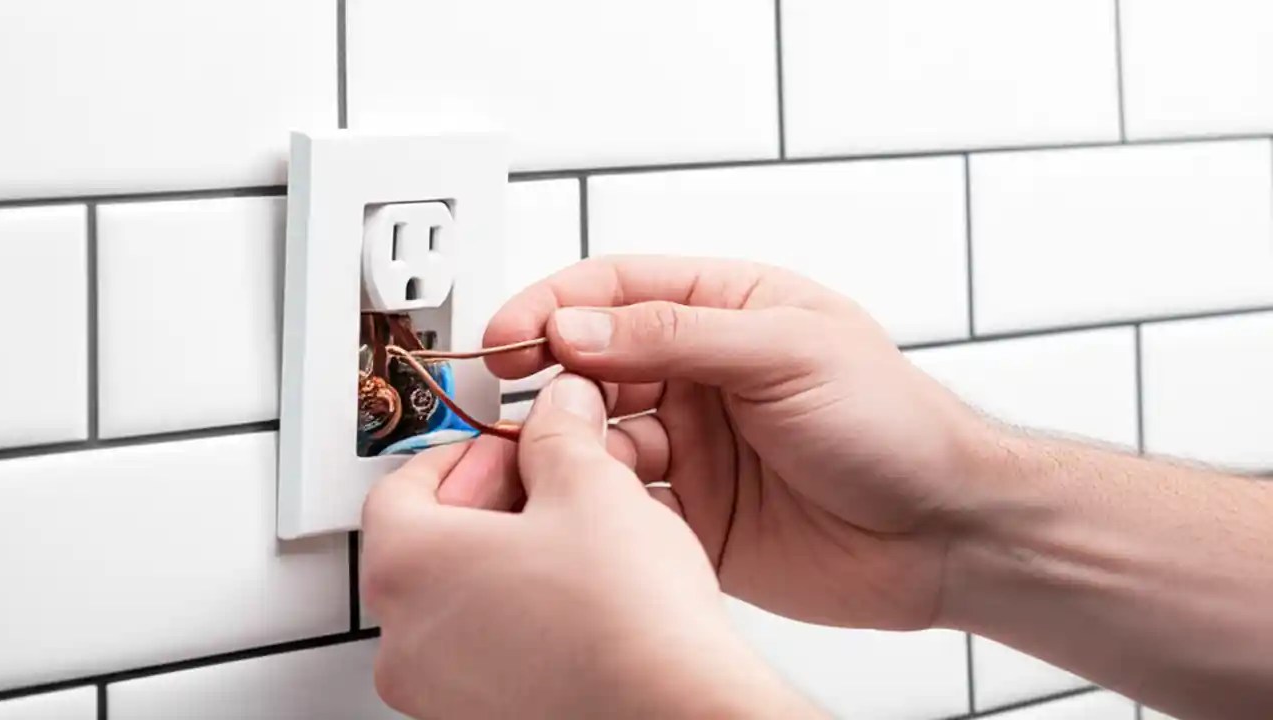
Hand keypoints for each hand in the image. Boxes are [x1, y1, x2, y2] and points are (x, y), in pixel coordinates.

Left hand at [361, 374, 815, 718]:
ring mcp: (439, 691)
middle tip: (544, 479)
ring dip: (505, 559)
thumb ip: (560, 433)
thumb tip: (559, 410)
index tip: (506, 443)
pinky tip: (580, 598)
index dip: (463, 451)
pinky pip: (484, 651)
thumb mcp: (590, 485)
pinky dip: (518, 615)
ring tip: (573, 538)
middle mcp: (405, 640)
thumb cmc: (625, 619)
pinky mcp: (483, 718)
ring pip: (457, 600)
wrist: (673, 711)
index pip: (401, 485)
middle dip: (488, 500)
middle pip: (425, 543)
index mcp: (408, 566)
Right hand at [482, 256, 989, 629]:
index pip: (616, 291)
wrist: (943, 536)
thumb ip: (677, 336)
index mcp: (726, 312)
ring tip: (561, 462)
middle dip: (548, 382)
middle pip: (592, 364)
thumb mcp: (788, 351)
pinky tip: (594, 508)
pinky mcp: (691, 513)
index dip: (555, 306)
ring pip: (597, 438)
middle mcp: (701, 376)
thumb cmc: (896, 425)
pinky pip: (620, 504)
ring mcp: (693, 446)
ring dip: (569, 447)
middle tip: (512, 405)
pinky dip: (595, 505)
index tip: (509, 334)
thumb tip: (577, 326)